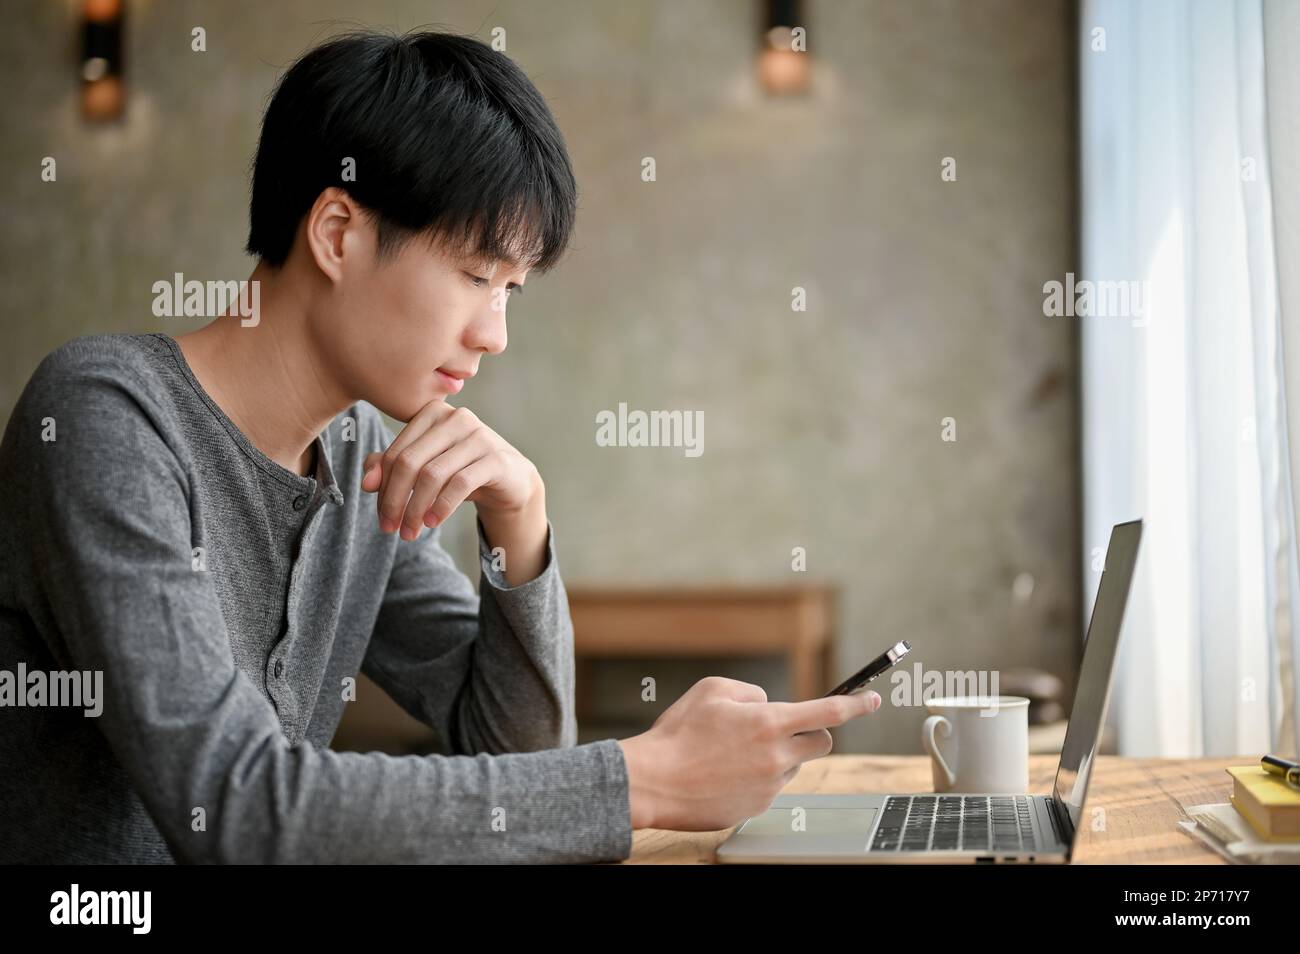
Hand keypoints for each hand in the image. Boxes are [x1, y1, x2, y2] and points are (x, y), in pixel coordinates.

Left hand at [361, 400, 541, 540]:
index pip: (396, 453)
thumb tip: (367, 483)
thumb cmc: (461, 470)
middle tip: (390, 528)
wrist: (511, 479)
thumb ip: (393, 467)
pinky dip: (442, 506)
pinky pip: (460, 483)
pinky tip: (433, 523)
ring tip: (411, 532)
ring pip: (432, 474)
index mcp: (433, 412)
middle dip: (395, 500)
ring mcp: (479, 436)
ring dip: (416, 508)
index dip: (383, 487)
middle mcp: (456, 418)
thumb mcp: (426, 467)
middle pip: (410, 462)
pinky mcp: (496, 458)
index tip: (382, 517)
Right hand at [617, 677, 881, 830]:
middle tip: (785, 728)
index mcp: (770, 723)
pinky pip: (769, 787)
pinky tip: (724, 774)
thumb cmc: (678, 733)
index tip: (873, 699)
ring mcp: (769, 787)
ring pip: (792, 766)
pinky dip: (756, 777)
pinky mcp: (756, 808)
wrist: (653, 782)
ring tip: (732, 754)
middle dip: (812, 732)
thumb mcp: (713, 690)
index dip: (857, 704)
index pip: (829, 712)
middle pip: (821, 743)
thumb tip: (767, 704)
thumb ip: (750, 692)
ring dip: (777, 756)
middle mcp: (777, 757)